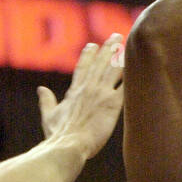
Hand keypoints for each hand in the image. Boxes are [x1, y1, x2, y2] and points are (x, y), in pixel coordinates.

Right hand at [38, 34, 123, 159]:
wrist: (69, 144)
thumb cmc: (58, 135)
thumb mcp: (49, 116)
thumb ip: (46, 101)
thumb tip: (41, 89)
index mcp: (74, 91)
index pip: (82, 67)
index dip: (88, 55)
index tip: (93, 45)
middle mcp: (88, 88)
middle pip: (101, 63)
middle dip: (109, 48)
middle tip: (116, 36)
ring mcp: (101, 94)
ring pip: (113, 69)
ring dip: (120, 56)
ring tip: (127, 45)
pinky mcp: (113, 104)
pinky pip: (126, 87)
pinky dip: (132, 77)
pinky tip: (139, 67)